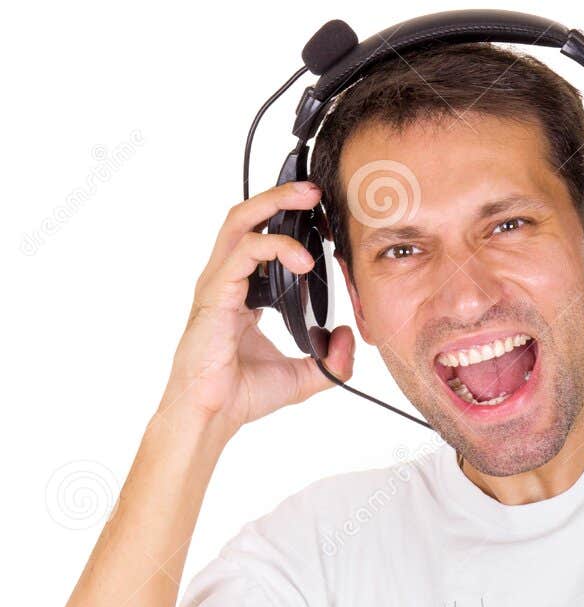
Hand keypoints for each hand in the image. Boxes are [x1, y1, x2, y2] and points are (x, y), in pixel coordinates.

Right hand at [158, 181, 355, 434]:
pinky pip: (243, 254)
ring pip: (240, 222)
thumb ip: (330, 361)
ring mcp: (217, 285)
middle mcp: (227, 282)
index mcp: (243, 294)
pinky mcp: (215, 294)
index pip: (261, 242)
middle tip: (314, 191)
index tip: (323, 224)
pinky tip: (303, 261)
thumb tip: (348, 336)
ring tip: (308, 200)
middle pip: (247, 219)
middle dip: (280, 197)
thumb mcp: (302, 377)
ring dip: (274, 204)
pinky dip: (275, 247)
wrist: (211, 416)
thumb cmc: (241, 396)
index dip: (290, 227)